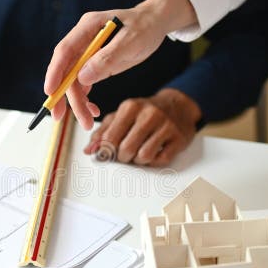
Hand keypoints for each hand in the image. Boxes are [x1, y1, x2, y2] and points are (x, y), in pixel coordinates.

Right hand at [44, 0, 196, 129]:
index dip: (55, 72)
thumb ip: (107, 58)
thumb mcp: (131, 42)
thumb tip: (82, 78)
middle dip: (63, 95)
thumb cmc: (144, 27)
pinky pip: (83, 84)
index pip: (64, 51)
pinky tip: (93, 110)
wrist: (153, 23)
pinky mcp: (93, 63)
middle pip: (65, 70)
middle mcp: (82, 40)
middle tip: (59, 117)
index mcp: (87, 27)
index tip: (50, 92)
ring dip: (76, 102)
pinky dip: (86, 99)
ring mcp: (86, 53)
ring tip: (86, 122)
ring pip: (74, 81)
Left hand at [83, 88, 200, 166]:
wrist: (178, 106)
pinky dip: (154, 161)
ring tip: (140, 151)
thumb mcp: (122, 115)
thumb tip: (88, 150)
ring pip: (143, 157)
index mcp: (130, 107)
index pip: (110, 138)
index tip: (106, 155)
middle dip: (123, 157)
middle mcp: (149, 114)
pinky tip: (154, 152)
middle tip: (125, 153)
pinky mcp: (179, 138)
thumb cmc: (144, 113)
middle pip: (126, 149)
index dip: (105, 151)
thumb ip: (103, 132)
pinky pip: (161, 160)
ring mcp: (166, 126)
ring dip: (138, 160)